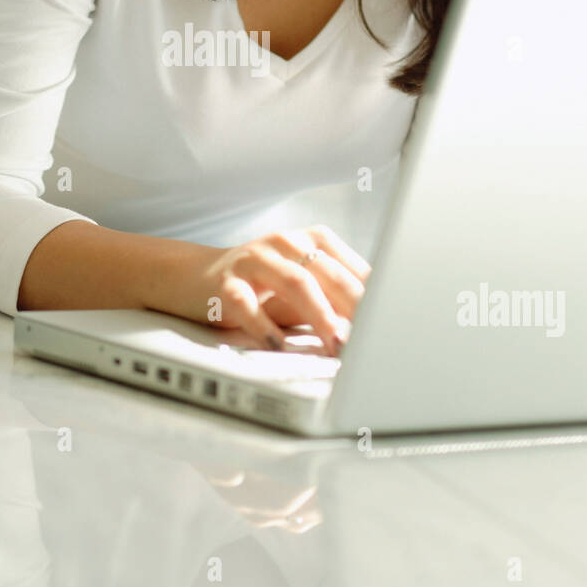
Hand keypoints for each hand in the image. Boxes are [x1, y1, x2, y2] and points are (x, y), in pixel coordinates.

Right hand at [192, 224, 370, 355]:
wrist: (197, 277)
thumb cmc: (262, 287)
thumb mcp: (302, 289)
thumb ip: (334, 303)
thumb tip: (373, 329)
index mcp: (312, 239)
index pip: (350, 267)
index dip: (371, 296)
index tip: (389, 323)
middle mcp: (285, 242)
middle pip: (326, 273)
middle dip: (351, 308)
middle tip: (369, 339)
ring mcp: (254, 258)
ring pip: (294, 282)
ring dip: (319, 316)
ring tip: (335, 343)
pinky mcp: (225, 280)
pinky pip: (247, 302)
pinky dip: (265, 327)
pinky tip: (279, 347)